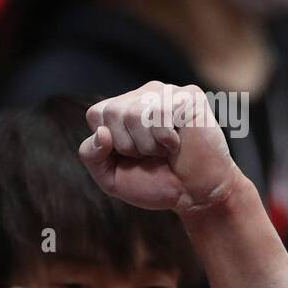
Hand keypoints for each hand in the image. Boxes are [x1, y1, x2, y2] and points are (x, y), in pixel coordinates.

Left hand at [79, 82, 237, 215]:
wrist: (194, 194)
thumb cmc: (155, 183)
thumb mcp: (112, 178)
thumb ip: (93, 157)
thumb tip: (101, 132)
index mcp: (122, 110)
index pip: (95, 114)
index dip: (108, 144)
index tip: (129, 157)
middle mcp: (142, 96)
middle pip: (113, 112)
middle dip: (128, 146)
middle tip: (150, 156)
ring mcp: (165, 93)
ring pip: (135, 113)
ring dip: (148, 145)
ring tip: (164, 150)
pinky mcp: (188, 95)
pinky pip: (161, 113)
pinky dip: (167, 140)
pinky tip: (179, 143)